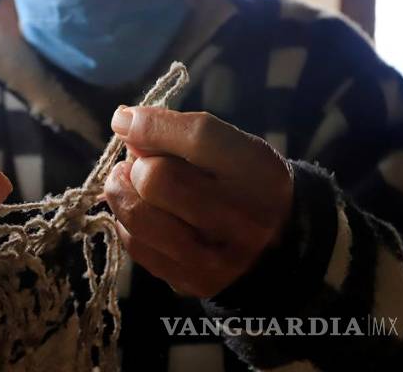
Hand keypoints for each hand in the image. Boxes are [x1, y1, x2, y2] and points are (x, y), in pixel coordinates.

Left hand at [104, 107, 292, 297]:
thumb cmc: (244, 185)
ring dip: (121, 192)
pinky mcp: (192, 281)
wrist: (281, 248)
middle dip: (137, 165)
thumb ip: (181, 133)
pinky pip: (136, 244)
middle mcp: (242, 219)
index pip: (198, 137)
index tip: (124, 120)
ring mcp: (217, 257)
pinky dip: (126, 221)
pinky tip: (140, 211)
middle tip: (138, 163)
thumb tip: (125, 125)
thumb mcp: (231, 149)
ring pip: (138, 215)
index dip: (150, 124)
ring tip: (129, 183)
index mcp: (258, 173)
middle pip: (157, 179)